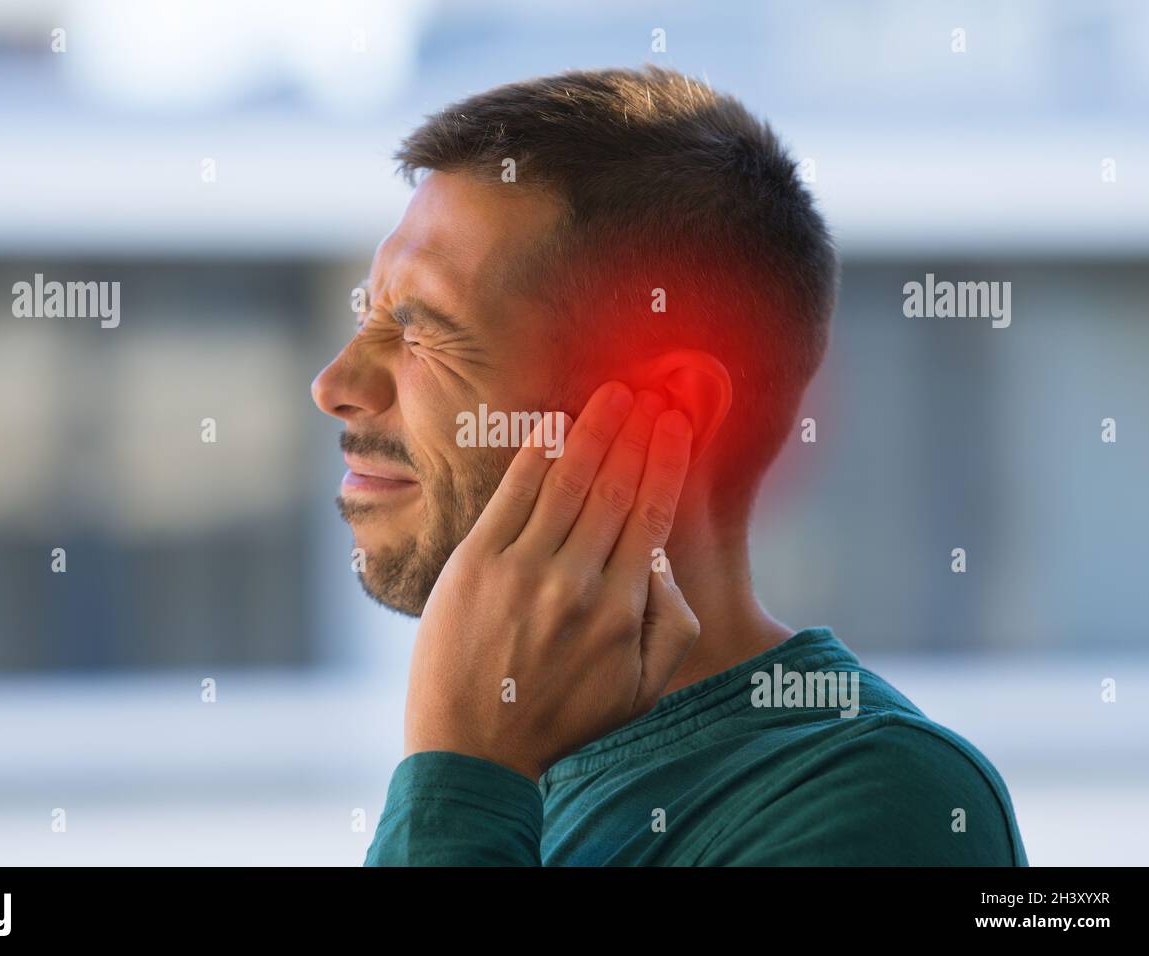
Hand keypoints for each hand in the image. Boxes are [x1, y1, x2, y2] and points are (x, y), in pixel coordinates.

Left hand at [403, 381, 699, 780]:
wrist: (472, 748)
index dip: (665, 462)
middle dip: (636, 433)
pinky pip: (512, 495)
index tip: (676, 423)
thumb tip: (664, 559)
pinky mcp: (475, 563)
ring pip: (568, 483)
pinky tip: (555, 424)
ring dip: (595, 431)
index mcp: (622, 612)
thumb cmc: (562, 720)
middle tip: (650, 392)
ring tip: (614, 396)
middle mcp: (576, 583)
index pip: (651, 516)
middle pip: (615, 488)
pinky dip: (536, 454)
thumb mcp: (641, 692)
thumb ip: (671, 626)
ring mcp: (523, 570)